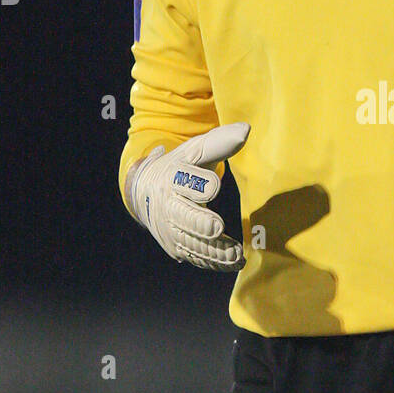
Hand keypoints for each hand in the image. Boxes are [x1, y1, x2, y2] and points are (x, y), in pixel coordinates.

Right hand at [128, 122, 250, 269]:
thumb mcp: (195, 151)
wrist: (147, 190)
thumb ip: (220, 142)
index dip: (199, 183)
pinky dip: (213, 262)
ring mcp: (170, 229)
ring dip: (213, 249)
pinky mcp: (176, 247)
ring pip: (190, 241)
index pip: (185, 180)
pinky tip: (233, 263)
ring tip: (236, 254)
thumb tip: (246, 129)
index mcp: (172, 177)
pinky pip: (195, 256)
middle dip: (198, 222)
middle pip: (182, 215)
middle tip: (216, 228)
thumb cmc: (180, 167)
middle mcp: (167, 205)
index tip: (214, 186)